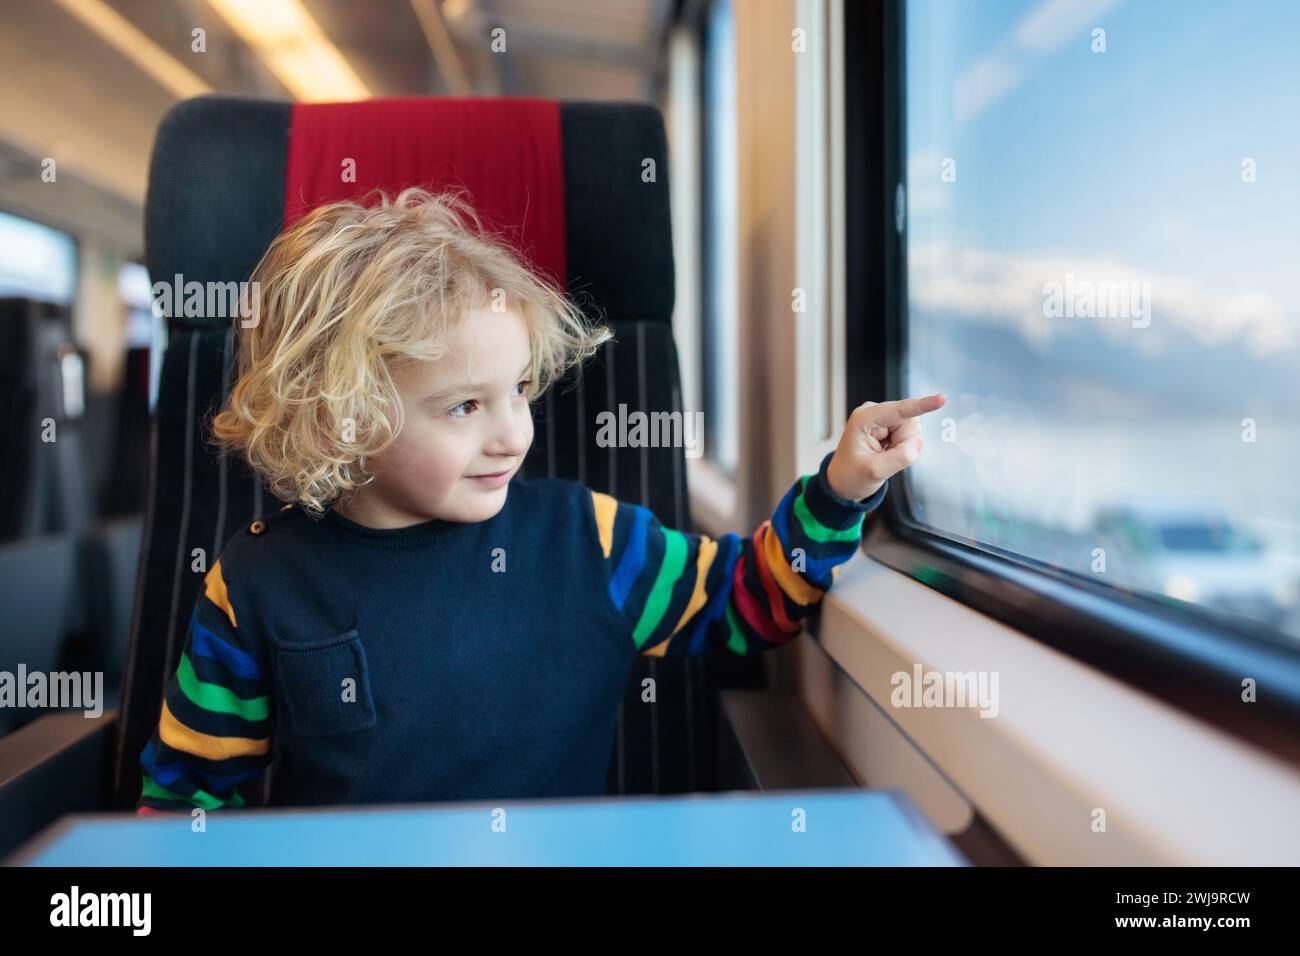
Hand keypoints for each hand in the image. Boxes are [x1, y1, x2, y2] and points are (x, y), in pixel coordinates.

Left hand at [825, 393, 946, 500]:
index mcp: (864, 419)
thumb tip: (918, 442)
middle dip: (904, 443)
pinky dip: (901, 448)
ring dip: (902, 447)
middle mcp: (873, 413)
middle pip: (910, 422)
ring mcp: (882, 418)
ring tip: (883, 456)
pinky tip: (886, 453)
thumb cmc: (851, 476)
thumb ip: (901, 457)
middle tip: (885, 457)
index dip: (922, 405)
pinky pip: (909, 436)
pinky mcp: (888, 426)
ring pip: (912, 430)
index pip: (899, 410)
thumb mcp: (875, 472)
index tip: (942, 399)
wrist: (842, 482)